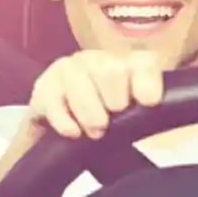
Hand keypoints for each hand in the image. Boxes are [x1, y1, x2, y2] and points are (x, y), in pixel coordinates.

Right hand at [25, 50, 163, 139]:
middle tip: (112, 123)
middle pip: (111, 71)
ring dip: (89, 113)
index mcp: (127, 65)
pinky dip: (65, 122)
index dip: (146, 83)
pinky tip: (73, 133)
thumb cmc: (108, 127)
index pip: (144, 62)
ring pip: (79, 79)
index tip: (147, 103)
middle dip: (114, 103)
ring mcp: (68, 70)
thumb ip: (150, 116)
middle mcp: (97, 60)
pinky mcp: (43, 88)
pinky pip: (53, 100)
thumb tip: (154, 111)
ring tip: (93, 132)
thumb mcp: (137, 122)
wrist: (64, 136)